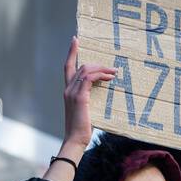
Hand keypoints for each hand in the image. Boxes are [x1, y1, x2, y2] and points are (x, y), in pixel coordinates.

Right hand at [61, 35, 115, 153]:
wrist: (75, 140)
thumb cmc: (82, 129)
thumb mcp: (86, 110)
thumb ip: (89, 99)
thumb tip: (102, 91)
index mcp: (68, 91)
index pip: (67, 67)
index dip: (71, 53)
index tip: (75, 40)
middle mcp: (68, 89)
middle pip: (80, 66)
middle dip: (97, 64)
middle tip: (111, 69)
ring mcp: (72, 92)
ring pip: (86, 70)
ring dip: (102, 69)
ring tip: (113, 73)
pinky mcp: (79, 97)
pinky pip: (89, 78)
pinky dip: (100, 75)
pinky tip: (109, 78)